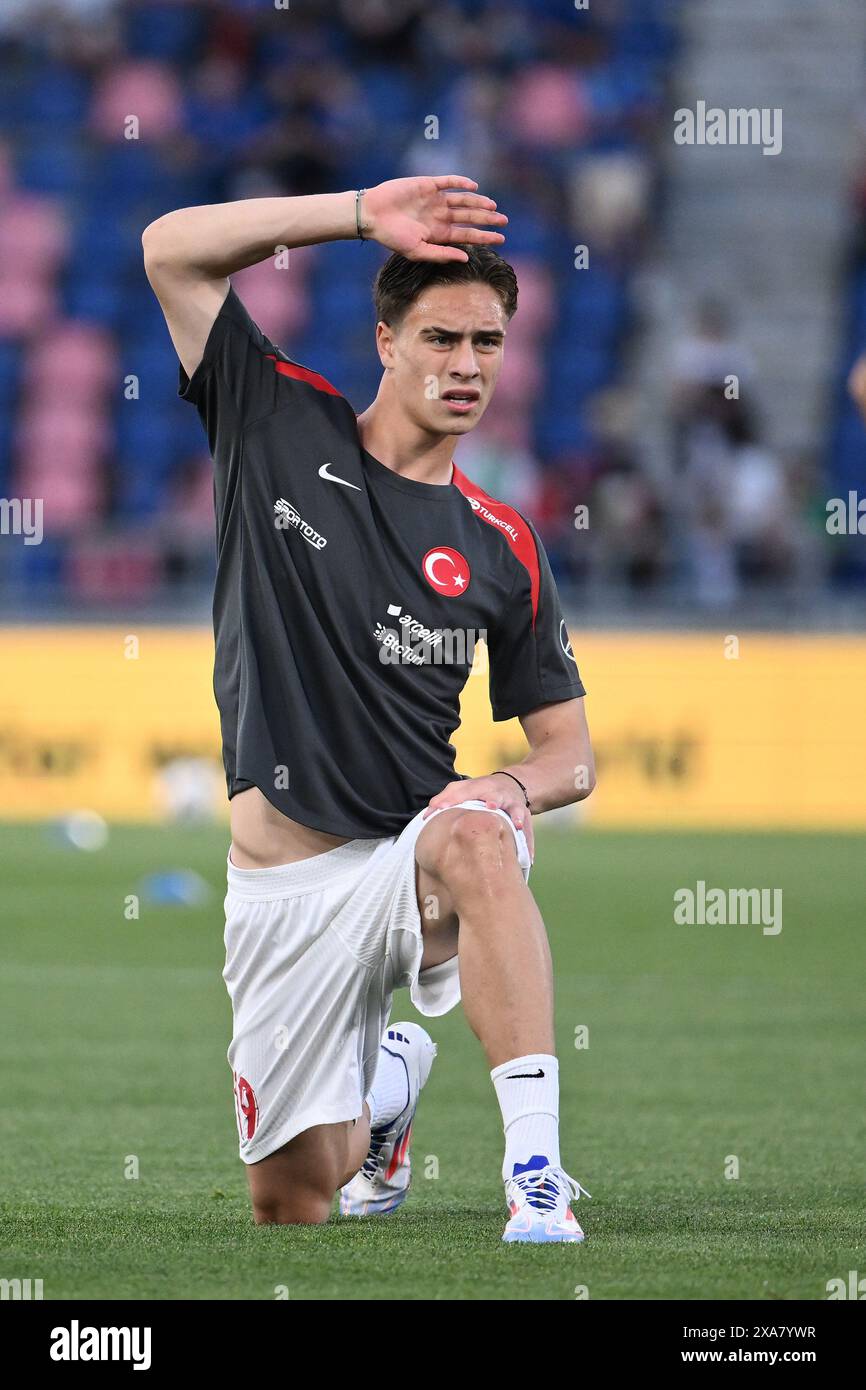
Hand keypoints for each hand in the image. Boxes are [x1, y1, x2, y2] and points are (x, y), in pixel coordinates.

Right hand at [361, 175, 506, 263]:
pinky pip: (449, 182)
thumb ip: (441, 254)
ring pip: (463, 200)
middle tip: (504, 220)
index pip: (467, 235)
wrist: (373, 215)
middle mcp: (440, 216)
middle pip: (469, 216)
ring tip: (493, 206)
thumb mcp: (417, 251)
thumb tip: (466, 258)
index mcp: (439, 234)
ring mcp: (435, 200)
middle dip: (487, 219)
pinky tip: (474, 187)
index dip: (485, 237)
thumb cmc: (392, 237)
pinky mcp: (428, 184)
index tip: (502, 239)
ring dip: (478, 202)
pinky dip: (461, 183)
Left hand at [422, 775, 533, 858]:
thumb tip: (426, 816)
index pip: (464, 790)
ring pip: (517, 809)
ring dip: (516, 817)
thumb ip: (445, 799)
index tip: (441, 808)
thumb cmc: (481, 791)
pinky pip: (529, 831)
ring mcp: (514, 803)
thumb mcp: (463, 789)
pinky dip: (528, 843)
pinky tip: (529, 860)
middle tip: (491, 807)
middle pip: (496, 795)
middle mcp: (498, 792)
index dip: (452, 799)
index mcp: (480, 786)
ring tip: (517, 825)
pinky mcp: (526, 815)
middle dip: (493, 800)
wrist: (514, 784)